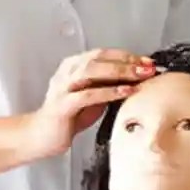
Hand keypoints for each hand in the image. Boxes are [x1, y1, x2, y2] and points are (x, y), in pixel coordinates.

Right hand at [20, 48, 155, 159]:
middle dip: (126, 61)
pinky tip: (125, 91)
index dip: (126, 55)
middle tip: (148, 67)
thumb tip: (137, 80)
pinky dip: (108, 91)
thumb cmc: (69, 117)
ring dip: (119, 71)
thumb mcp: (92, 98)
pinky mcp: (62, 105)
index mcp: (72, 66)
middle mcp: (66, 72)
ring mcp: (62, 87)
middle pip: (98, 58)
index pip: (102, 53)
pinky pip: (87, 94)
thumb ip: (108, 86)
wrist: (41, 136)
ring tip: (139, 76)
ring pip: (91, 70)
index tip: (147, 61)